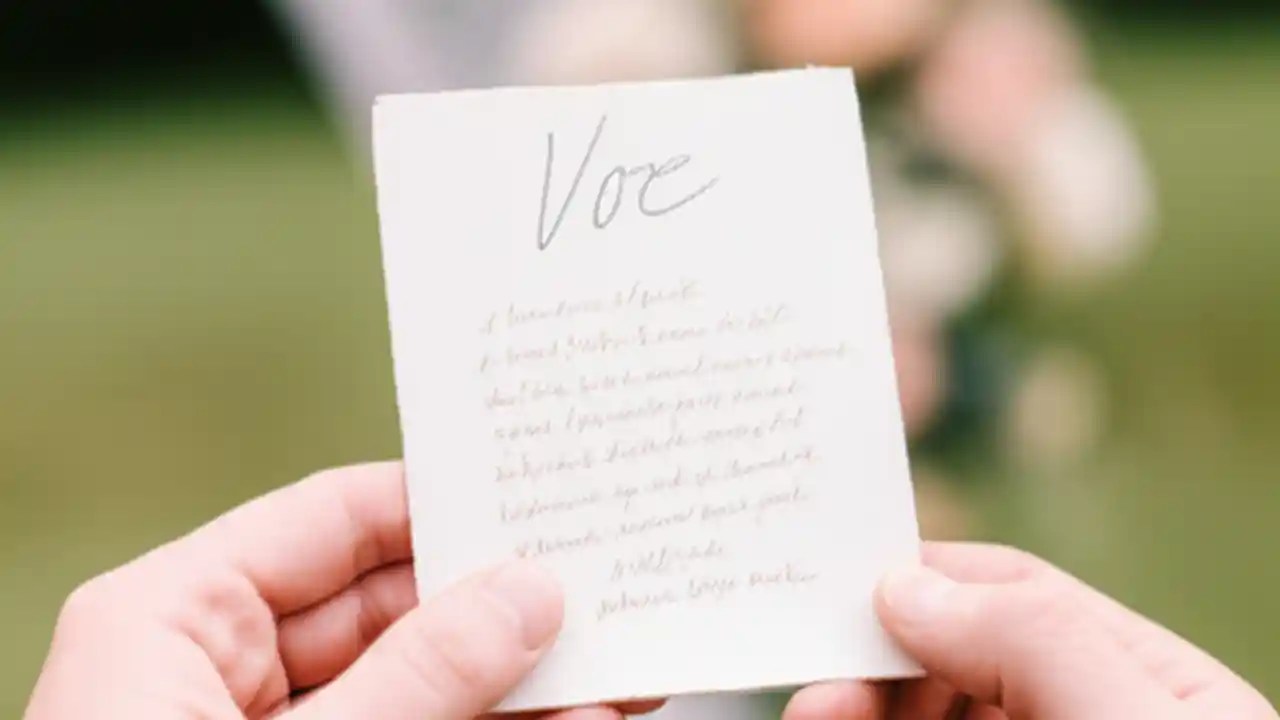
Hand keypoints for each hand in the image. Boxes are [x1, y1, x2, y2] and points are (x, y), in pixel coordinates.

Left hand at [25, 462, 659, 719]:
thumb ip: (420, 674)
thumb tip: (524, 597)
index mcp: (174, 618)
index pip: (333, 518)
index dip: (440, 502)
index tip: (534, 497)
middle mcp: (218, 672)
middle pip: (389, 605)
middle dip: (499, 605)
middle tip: (594, 591)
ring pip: (417, 683)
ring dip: (515, 684)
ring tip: (609, 672)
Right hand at [785, 542, 1276, 719]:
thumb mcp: (1129, 718)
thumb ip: (1029, 637)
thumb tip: (902, 583)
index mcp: (1148, 683)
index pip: (1017, 596)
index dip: (925, 575)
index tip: (840, 576)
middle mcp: (1081, 715)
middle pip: (955, 658)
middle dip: (878, 653)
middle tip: (815, 669)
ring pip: (919, 711)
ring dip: (855, 702)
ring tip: (814, 711)